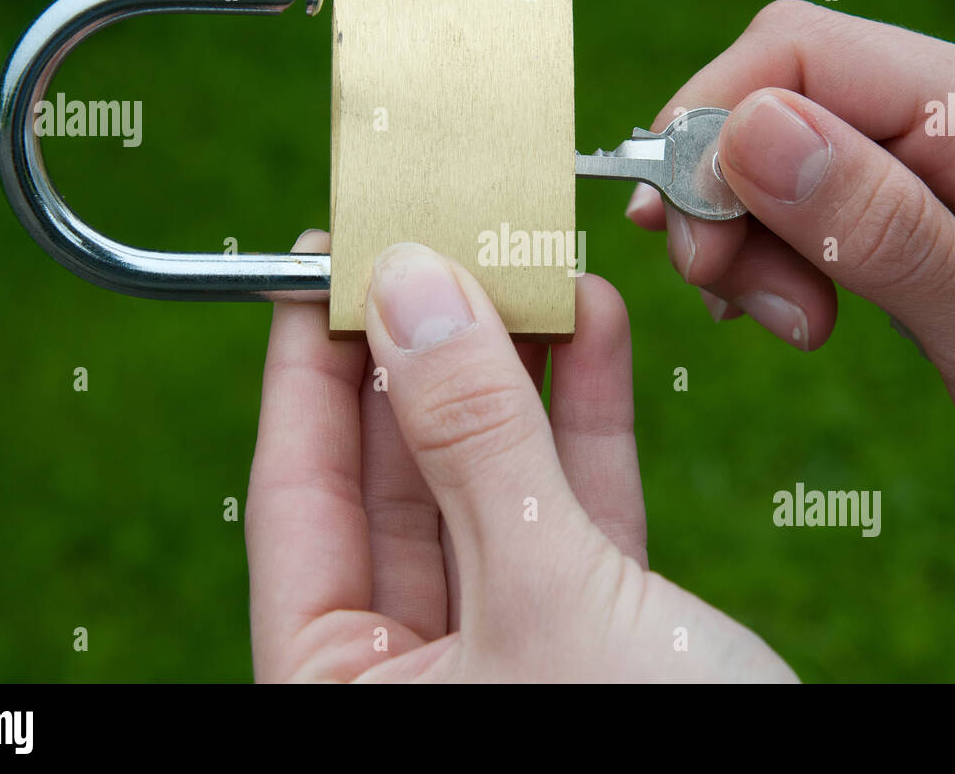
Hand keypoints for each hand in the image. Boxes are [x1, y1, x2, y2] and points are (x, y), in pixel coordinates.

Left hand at [245, 232, 796, 681]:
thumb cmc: (656, 755)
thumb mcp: (544, 597)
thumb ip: (472, 440)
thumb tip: (407, 291)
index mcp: (342, 689)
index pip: (298, 491)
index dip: (305, 364)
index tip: (319, 259)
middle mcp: (413, 670)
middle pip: (398, 470)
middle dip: (425, 346)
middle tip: (437, 233)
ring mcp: (507, 645)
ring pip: (493, 476)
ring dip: (517, 366)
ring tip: (525, 257)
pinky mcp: (597, 631)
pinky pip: (575, 505)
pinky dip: (587, 415)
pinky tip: (593, 326)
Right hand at [628, 0, 954, 549]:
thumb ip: (877, 229)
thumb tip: (742, 130)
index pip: (801, 53)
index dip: (710, 129)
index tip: (689, 244)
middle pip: (786, 93)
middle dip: (724, 191)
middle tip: (735, 303)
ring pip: (793, 145)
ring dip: (752, 229)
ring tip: (787, 325)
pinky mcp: (946, 198)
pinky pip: (829, 192)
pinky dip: (785, 246)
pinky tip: (797, 309)